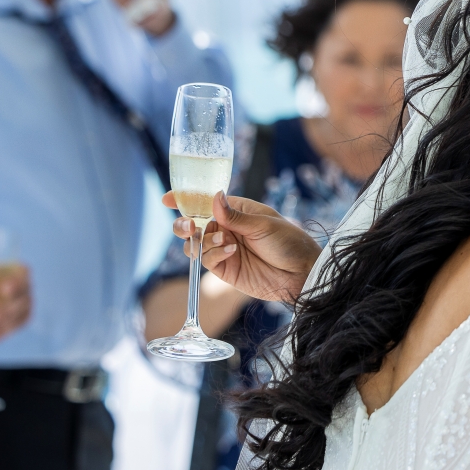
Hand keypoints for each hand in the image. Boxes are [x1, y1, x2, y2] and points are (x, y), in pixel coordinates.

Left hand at [0, 263, 32, 342]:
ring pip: (18, 318)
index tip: (4, 289)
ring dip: (2, 326)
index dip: (15, 283)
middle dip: (6, 312)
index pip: (23, 275)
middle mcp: (27, 289)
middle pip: (22, 301)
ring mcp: (26, 305)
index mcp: (20, 272)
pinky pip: (12, 328)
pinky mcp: (20, 320)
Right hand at [170, 192, 317, 301]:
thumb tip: (214, 197)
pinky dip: (213, 254)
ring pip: (195, 244)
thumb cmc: (289, 242)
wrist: (302, 273)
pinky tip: (231, 251)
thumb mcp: (264, 224)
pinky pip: (206, 260)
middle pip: (194, 225)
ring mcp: (224, 249)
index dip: (185, 200)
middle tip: (189, 226)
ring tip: (223, 240)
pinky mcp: (225, 269)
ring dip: (201, 241)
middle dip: (185, 224)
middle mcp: (226, 229)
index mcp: (236, 211)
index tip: (167, 199)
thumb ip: (235, 216)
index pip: (205, 202)